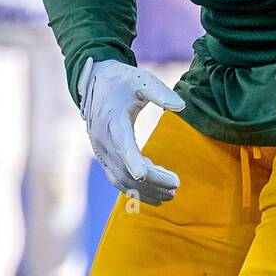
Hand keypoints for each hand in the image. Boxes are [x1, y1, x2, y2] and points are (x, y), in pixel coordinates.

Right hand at [78, 57, 184, 203]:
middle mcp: (103, 140)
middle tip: (176, 186)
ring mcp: (100, 151)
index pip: (123, 145)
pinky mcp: (102, 156)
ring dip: (144, 191)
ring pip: (120, 180)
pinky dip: (134, 190)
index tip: (145, 175)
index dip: (133, 162)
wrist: (94, 82)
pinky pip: (116, 179)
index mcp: (113, 121)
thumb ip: (161, 92)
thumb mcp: (141, 80)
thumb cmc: (121, 80)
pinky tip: (153, 194)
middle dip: (151, 182)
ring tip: (169, 195)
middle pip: (126, 170)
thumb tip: (181, 106)